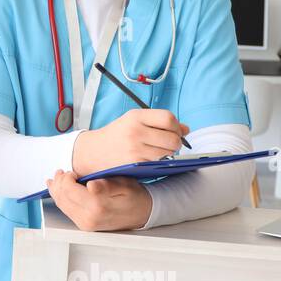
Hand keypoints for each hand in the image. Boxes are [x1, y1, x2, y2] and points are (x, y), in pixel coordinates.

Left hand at [46, 171, 152, 231]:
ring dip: (57, 190)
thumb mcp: (124, 185)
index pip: (70, 190)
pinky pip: (67, 210)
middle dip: (58, 183)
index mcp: (98, 206)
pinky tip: (59, 190)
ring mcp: (86, 224)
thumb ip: (106, 185)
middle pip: (62, 198)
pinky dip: (60, 199)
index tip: (71, 171)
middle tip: (60, 172)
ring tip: (57, 179)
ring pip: (62, 205)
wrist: (143, 213)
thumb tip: (91, 185)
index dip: (66, 178)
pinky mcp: (84, 225)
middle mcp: (89, 218)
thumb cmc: (134, 196)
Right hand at [71, 108, 188, 176]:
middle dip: (175, 142)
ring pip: (168, 152)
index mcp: (136, 116)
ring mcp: (136, 148)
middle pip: (172, 138)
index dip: (176, 125)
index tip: (173, 130)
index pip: (168, 118)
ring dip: (168, 153)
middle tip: (168, 143)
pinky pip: (158, 162)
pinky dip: (159, 161)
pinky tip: (151, 157)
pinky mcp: (135, 163)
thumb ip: (159, 122)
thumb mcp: (134, 121)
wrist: (94, 151)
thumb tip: (186, 129)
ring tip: (158, 150)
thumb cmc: (117, 135)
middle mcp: (136, 131)